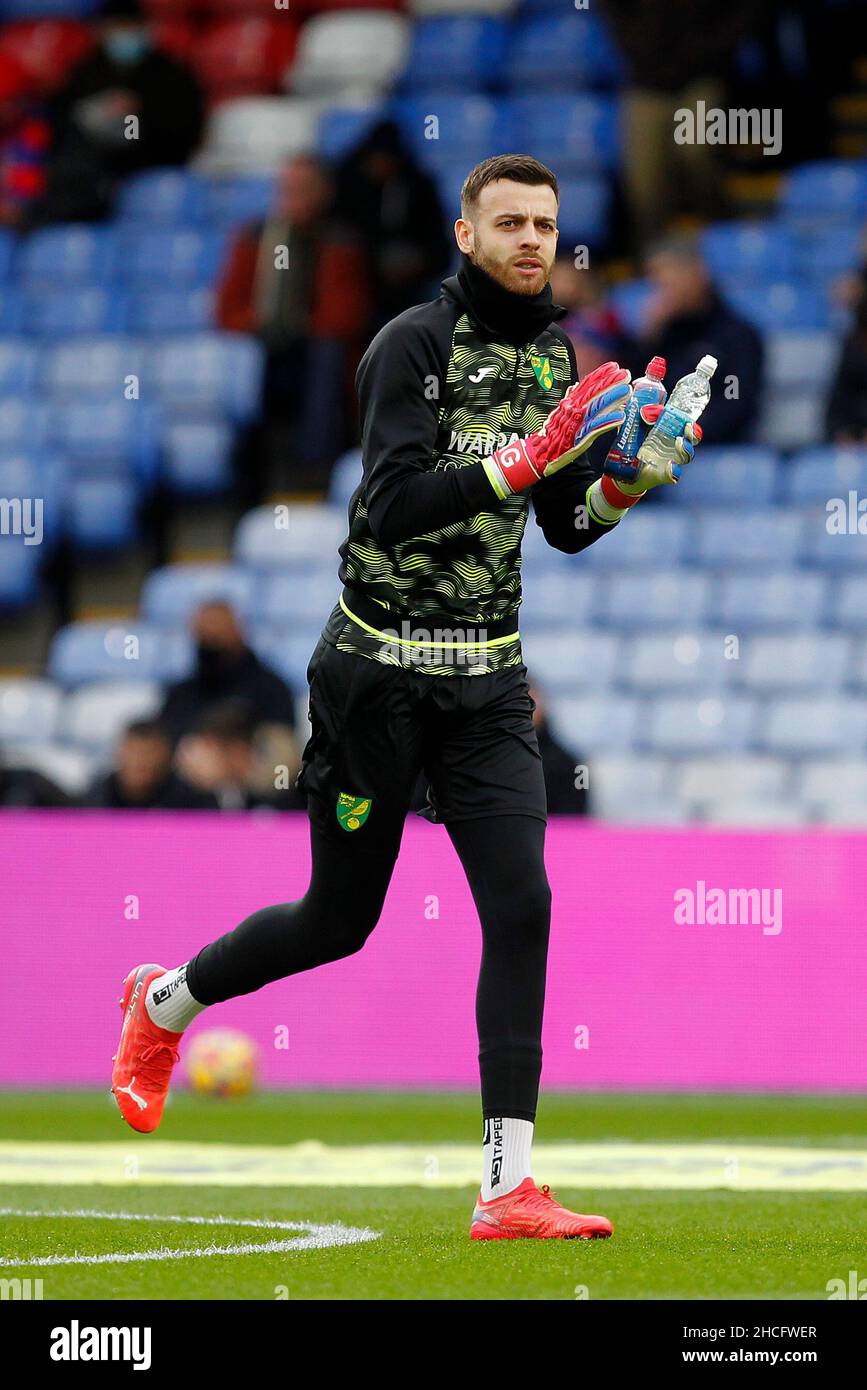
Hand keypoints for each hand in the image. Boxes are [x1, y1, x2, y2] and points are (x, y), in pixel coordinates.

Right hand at [483, 361, 630, 497]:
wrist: (537, 456)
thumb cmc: (551, 437)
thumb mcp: (560, 415)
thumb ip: (570, 401)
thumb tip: (576, 386)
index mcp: (569, 405)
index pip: (585, 386)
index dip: (599, 375)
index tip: (614, 366)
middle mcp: (572, 411)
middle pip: (592, 394)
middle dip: (609, 383)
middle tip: (626, 374)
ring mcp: (575, 425)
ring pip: (595, 409)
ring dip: (611, 399)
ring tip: (627, 391)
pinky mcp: (577, 440)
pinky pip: (594, 429)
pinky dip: (607, 422)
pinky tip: (620, 417)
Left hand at [610, 402, 701, 496]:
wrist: (624, 469)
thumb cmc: (633, 442)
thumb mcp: (634, 424)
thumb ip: (637, 410)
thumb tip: (636, 391)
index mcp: (671, 433)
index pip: (688, 427)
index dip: (692, 424)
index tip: (689, 419)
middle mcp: (675, 448)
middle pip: (692, 440)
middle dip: (694, 434)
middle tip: (688, 427)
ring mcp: (671, 462)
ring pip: (686, 456)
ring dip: (685, 448)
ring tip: (679, 442)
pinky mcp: (662, 475)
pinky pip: (673, 475)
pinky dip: (674, 471)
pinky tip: (672, 466)